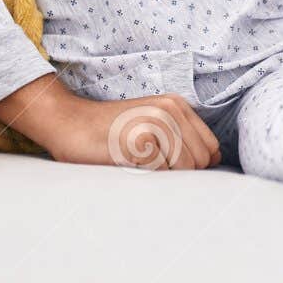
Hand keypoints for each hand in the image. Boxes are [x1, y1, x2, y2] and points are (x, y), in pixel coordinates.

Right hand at [0, 74, 220, 169]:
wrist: (67, 123)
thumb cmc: (108, 132)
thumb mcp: (151, 124)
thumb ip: (181, 139)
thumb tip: (214, 161)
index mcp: (177, 105)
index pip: (211, 149)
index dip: (195, 166)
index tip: (169, 166)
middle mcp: (170, 110)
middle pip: (200, 161)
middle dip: (179, 174)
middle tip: (147, 166)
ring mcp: (156, 122)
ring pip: (184, 169)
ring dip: (162, 175)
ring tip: (137, 162)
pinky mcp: (141, 139)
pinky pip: (160, 173)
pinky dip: (145, 177)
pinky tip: (126, 163)